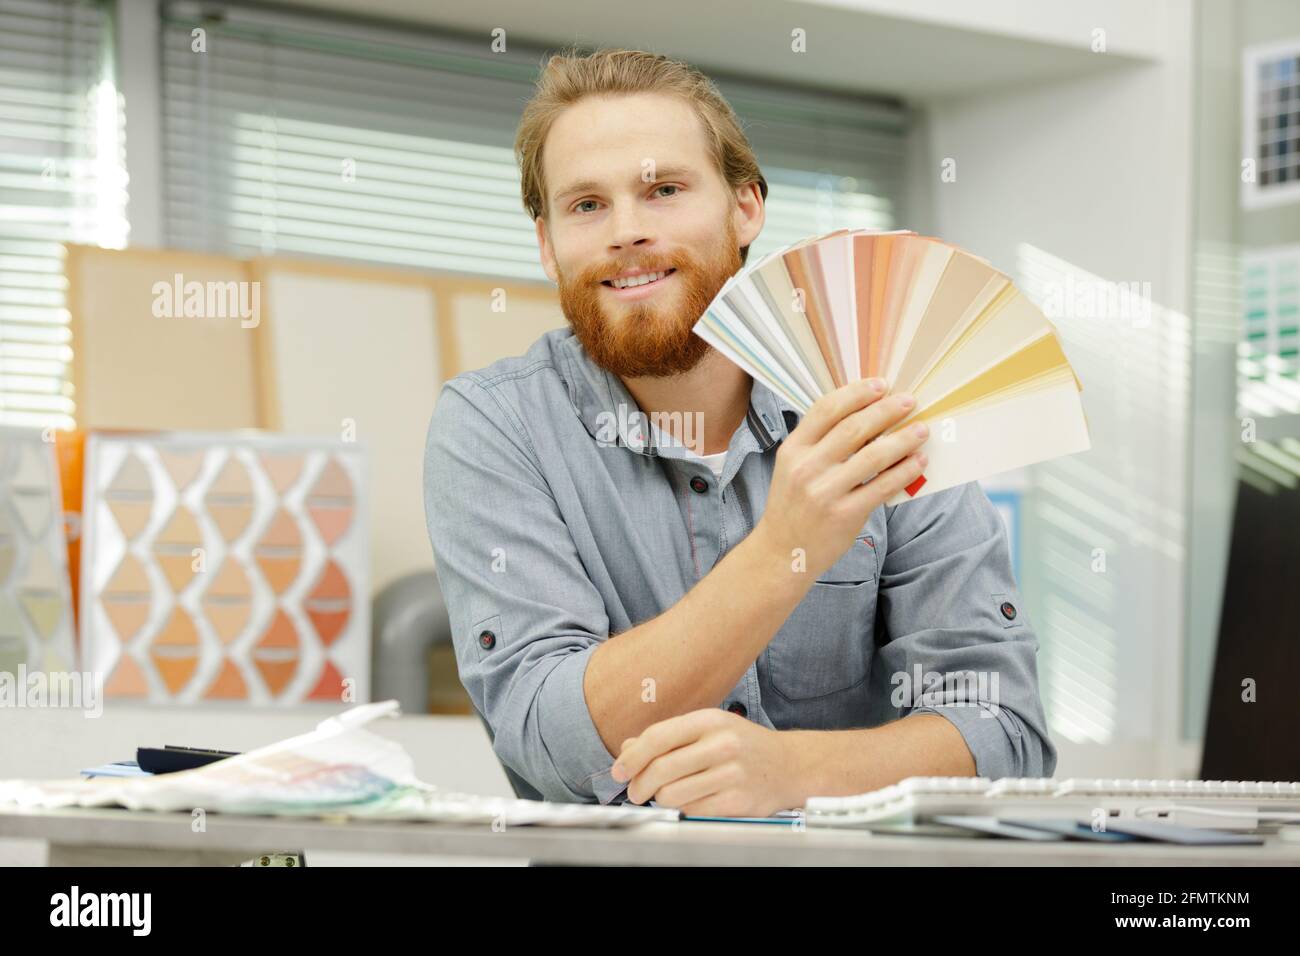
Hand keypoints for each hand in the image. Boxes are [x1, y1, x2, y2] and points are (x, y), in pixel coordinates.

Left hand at [610, 708, 801, 816]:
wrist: (790, 766)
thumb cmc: (743, 745)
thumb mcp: (709, 728)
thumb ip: (669, 736)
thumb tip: (628, 748)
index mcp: (710, 720)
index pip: (657, 737)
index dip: (631, 757)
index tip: (619, 770)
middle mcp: (721, 745)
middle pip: (660, 769)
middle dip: (639, 785)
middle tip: (635, 791)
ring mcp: (730, 775)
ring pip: (671, 794)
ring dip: (660, 799)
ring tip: (664, 795)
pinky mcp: (736, 802)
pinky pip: (691, 810)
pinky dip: (682, 809)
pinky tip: (689, 801)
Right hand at [754, 377, 927, 577]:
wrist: (782, 552)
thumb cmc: (792, 505)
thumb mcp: (792, 467)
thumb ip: (820, 442)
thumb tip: (865, 415)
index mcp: (793, 449)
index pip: (826, 410)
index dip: (856, 394)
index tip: (881, 384)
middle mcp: (807, 468)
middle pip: (853, 428)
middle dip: (886, 411)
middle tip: (909, 401)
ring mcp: (825, 492)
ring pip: (873, 456)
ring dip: (902, 439)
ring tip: (921, 429)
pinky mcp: (844, 515)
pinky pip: (882, 487)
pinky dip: (904, 471)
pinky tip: (918, 461)